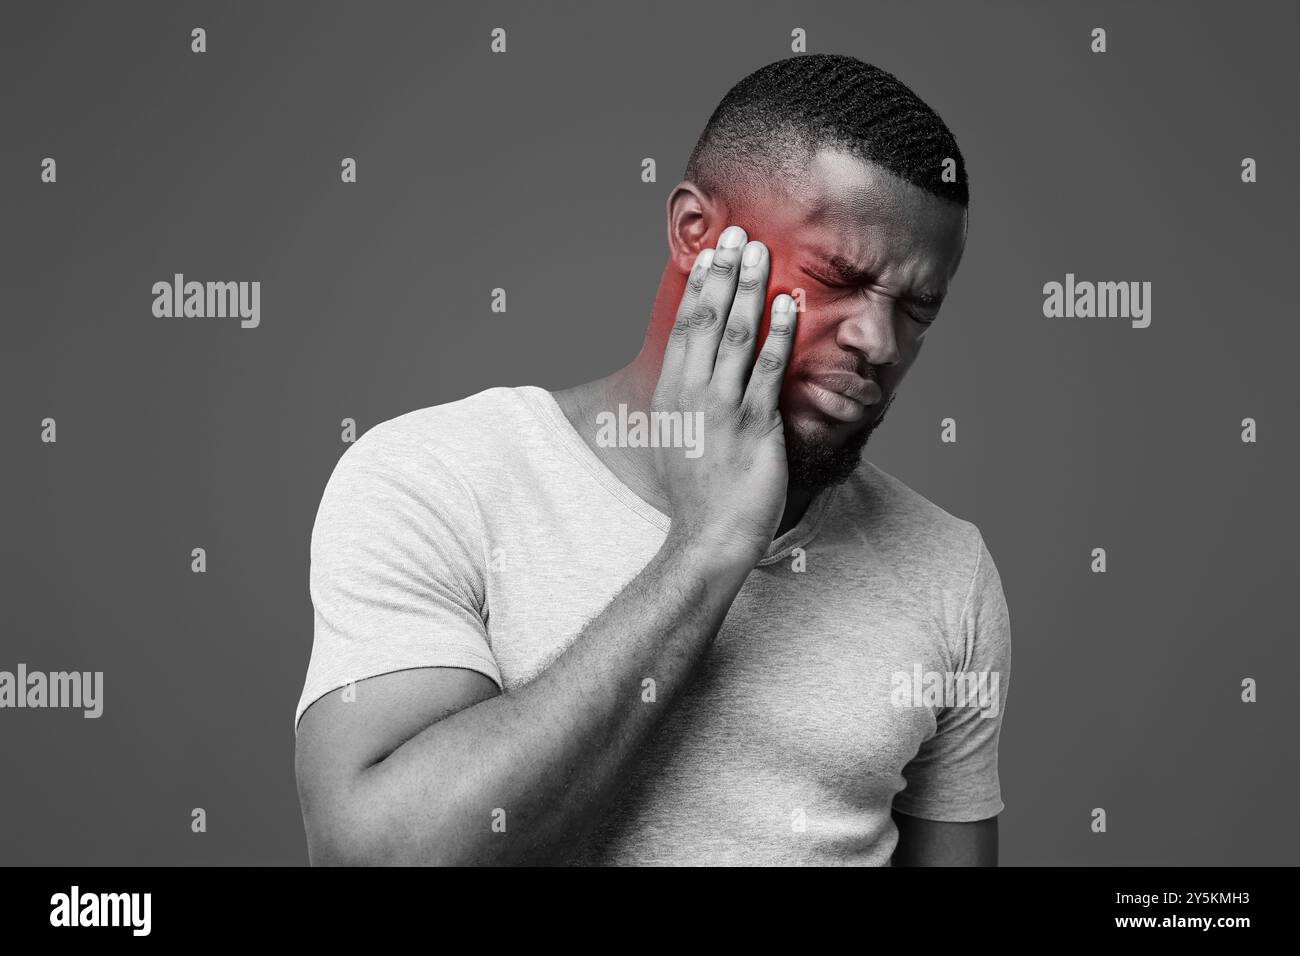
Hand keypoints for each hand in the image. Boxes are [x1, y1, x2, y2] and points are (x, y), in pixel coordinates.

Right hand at [652, 225, 796, 567]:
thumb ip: (686, 401)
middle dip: (723, 273)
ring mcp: (722, 408)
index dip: (699, 285)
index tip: (710, 253)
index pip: (684, 326)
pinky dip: (779, 333)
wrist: (708, 535)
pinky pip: (769, 369)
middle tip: (737, 234)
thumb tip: (695, 372)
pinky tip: (787, 305)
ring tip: (761, 253)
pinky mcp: (754, 425)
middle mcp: (692, 394)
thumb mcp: (678, 438)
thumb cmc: (697, 493)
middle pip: (708, 319)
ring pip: (737, 335)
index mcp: (670, 394)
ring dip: (750, 289)